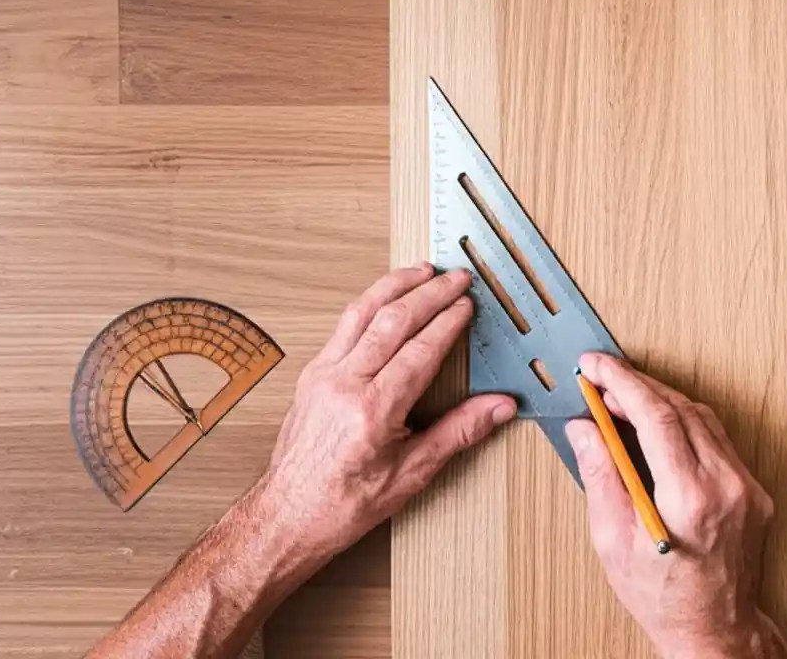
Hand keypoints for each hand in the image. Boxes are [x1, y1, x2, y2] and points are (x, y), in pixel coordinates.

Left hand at [262, 263, 516, 555]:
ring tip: (422, 271)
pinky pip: (343, 327)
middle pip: (392, 321)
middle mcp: (343, 384)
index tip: (467, 304)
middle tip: (456, 278)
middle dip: (429, 293)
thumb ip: (458, 432)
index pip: (419, 351)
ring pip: (362, 313)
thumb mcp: (411, 474)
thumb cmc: (343, 504)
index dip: (447, 322)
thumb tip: (499, 407)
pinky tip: (385, 298)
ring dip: (395, 286)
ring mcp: (322, 375)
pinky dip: (369, 304)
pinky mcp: (311, 375)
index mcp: (372, 411)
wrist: (287, 515)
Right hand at [566, 353, 784, 658]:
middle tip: (601, 379)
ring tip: (624, 398)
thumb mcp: (612, 541)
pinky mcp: (754, 490)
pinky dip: (684, 422)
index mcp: (688, 499)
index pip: (656, 416)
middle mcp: (725, 486)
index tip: (596, 369)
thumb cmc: (663, 597)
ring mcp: (745, 487)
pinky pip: (717, 439)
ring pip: (702, 417)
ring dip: (661, 400)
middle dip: (636, 385)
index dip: (622, 383)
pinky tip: (659, 424)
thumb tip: (584, 428)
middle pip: (680, 408)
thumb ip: (600, 476)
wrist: (715, 630)